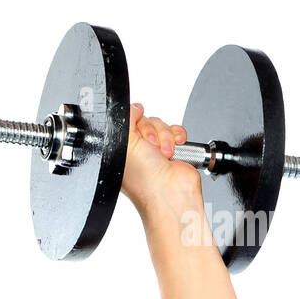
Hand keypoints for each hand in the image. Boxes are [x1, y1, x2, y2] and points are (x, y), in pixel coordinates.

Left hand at [120, 103, 201, 217]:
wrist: (170, 191)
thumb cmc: (144, 179)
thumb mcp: (126, 143)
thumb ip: (127, 120)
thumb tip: (134, 107)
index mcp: (121, 151)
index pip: (128, 122)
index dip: (135, 123)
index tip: (137, 133)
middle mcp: (137, 151)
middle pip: (146, 121)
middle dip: (151, 132)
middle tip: (150, 148)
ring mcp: (155, 151)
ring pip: (161, 125)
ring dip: (165, 137)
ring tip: (163, 154)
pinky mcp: (173, 150)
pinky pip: (176, 131)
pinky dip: (177, 137)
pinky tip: (174, 149)